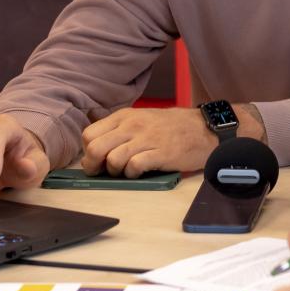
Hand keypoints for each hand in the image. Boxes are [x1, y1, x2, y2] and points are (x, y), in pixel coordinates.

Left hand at [80, 107, 213, 175]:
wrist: (201, 128)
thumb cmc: (168, 127)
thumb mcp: (139, 119)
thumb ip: (118, 131)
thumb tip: (94, 152)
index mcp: (124, 116)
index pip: (89, 134)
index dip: (88, 152)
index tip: (96, 161)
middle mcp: (132, 125)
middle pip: (96, 148)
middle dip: (95, 166)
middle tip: (104, 172)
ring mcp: (146, 139)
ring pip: (113, 159)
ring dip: (115, 171)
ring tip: (126, 171)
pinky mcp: (160, 153)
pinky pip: (134, 166)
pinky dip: (132, 174)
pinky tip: (140, 171)